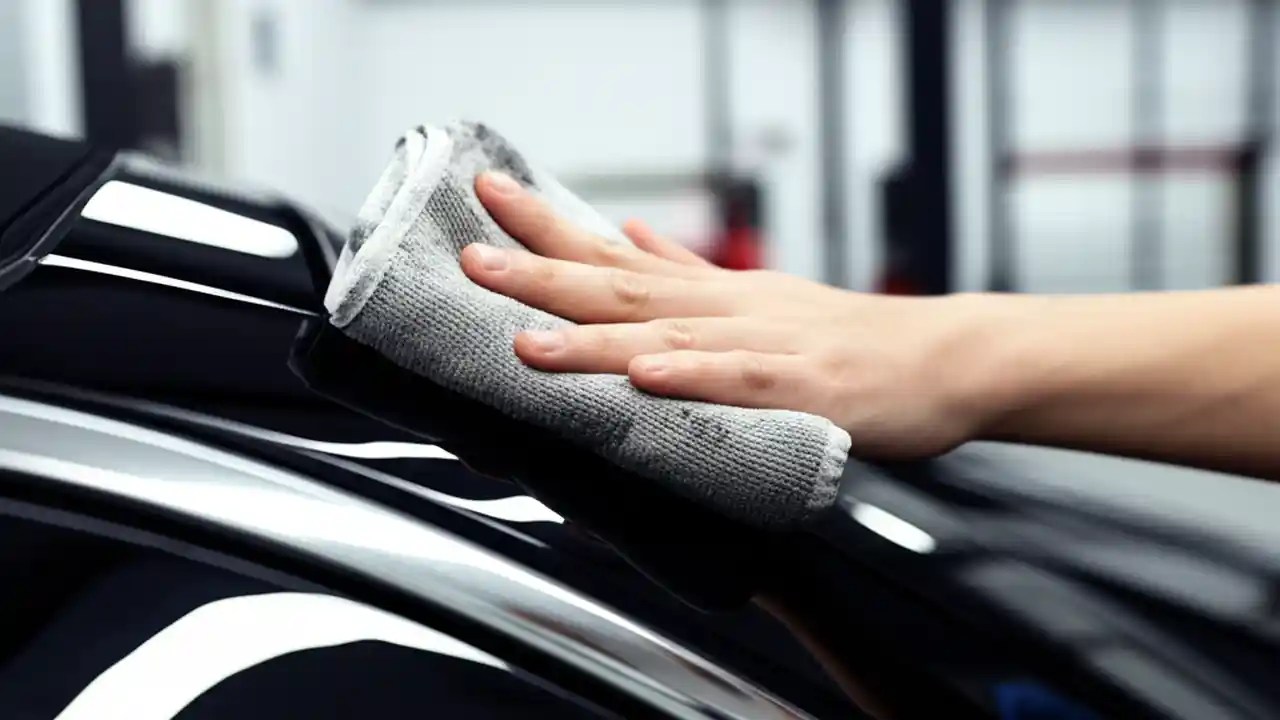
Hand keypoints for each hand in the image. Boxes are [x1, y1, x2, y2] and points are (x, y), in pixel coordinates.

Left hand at [462, 171, 1003, 458]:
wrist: (944, 358)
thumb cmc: (852, 336)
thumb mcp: (761, 295)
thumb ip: (688, 273)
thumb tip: (630, 236)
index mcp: (714, 291)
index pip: (616, 251)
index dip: (549, 228)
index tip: (490, 200)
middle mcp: (728, 308)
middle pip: (624, 285)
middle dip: (543, 271)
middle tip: (474, 256)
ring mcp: (765, 344)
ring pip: (668, 336)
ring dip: (595, 336)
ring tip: (526, 337)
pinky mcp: (804, 388)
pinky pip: (740, 381)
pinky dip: (690, 375)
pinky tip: (646, 373)